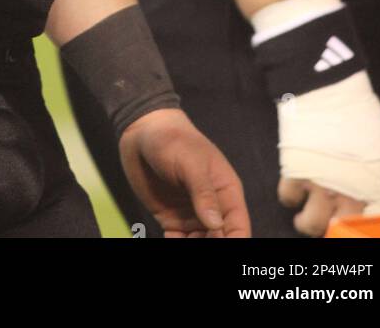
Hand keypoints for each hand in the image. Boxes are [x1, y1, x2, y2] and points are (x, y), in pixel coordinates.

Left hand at [119, 108, 250, 237]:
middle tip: (195, 240)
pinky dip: (176, 247)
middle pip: (220, 239)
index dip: (236, 241)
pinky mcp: (172, 220)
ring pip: (200, 243)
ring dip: (194, 248)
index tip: (225, 248)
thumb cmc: (173, 139)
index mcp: (226, 191)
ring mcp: (192, 215)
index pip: (238, 225)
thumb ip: (203, 192)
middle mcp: (213, 208)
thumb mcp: (191, 162)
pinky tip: (170, 243)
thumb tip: (216, 225)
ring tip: (182, 240)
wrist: (141, 131)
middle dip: (213, 246)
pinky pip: (178, 242)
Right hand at [275, 72, 379, 234]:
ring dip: (308, 223)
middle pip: (337, 229)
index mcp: (373, 188)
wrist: (327, 90)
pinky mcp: (294, 170)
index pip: (373, 223)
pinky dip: (290, 198)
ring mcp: (318, 183)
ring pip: (309, 223)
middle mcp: (347, 192)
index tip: (359, 221)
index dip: (366, 226)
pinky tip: (296, 190)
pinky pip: (287, 198)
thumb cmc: (363, 115)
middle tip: (331, 220)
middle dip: (334, 229)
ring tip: (308, 216)